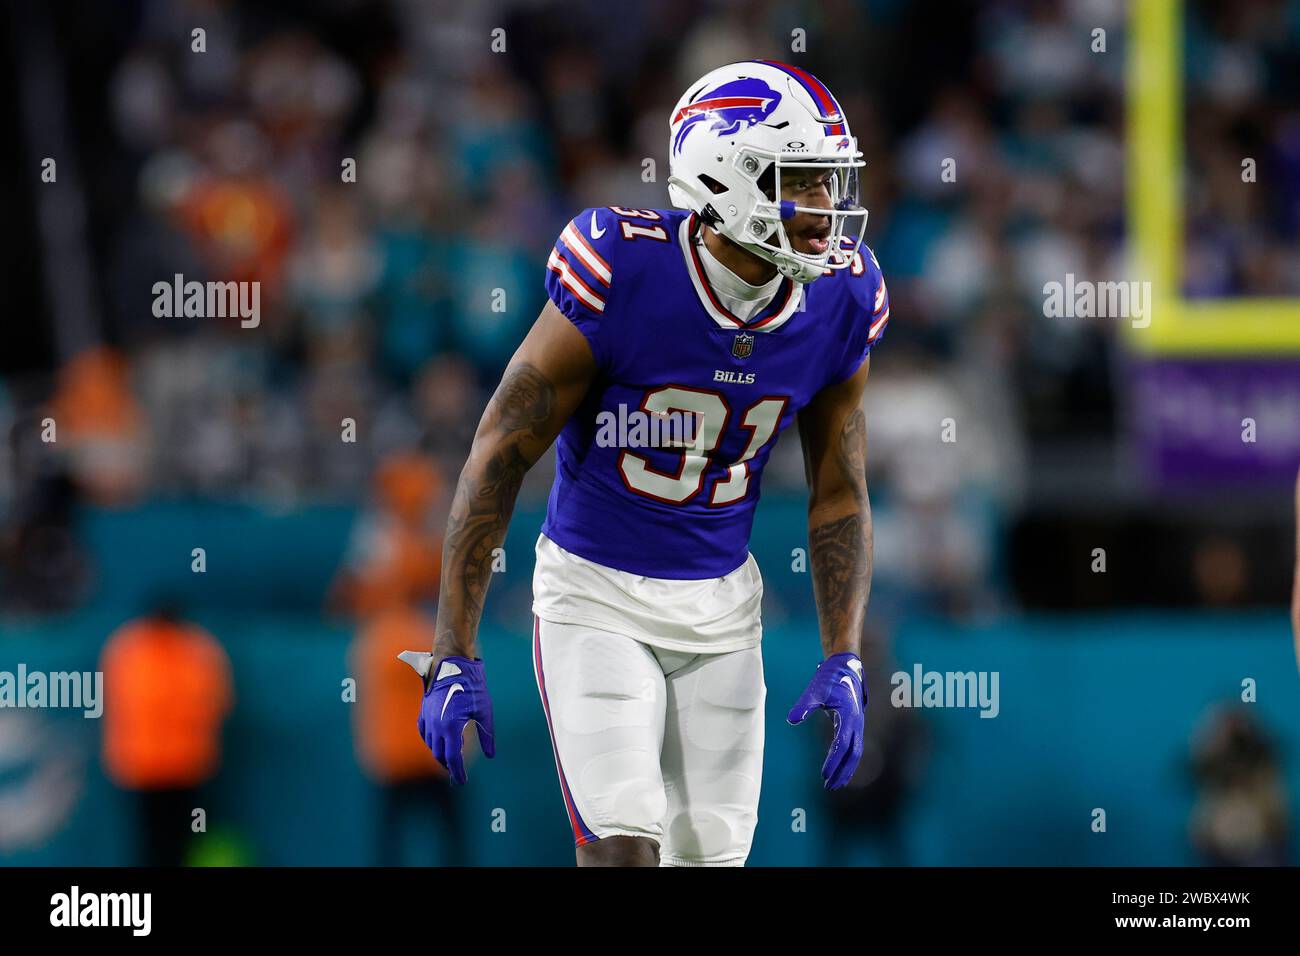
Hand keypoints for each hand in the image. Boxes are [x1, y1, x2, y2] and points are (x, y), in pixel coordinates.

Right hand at [398, 651, 495, 784]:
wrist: (452, 665)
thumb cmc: (472, 686)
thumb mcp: (485, 711)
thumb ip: (487, 735)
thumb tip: (490, 754)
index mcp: (451, 727)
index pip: (453, 758)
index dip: (458, 772)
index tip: (462, 781)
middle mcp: (436, 726)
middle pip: (440, 755)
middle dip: (449, 765)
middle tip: (458, 772)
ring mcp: (428, 719)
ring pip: (431, 745)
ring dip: (441, 753)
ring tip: (452, 757)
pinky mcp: (423, 712)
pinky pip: (424, 733)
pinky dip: (431, 741)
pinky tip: (438, 743)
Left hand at [787, 652, 864, 790]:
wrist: (845, 666)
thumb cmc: (829, 679)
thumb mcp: (815, 690)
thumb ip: (804, 705)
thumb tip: (792, 719)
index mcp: (849, 717)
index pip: (842, 745)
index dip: (833, 761)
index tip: (824, 775)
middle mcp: (857, 723)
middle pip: (853, 754)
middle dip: (842, 772)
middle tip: (830, 786)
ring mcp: (858, 724)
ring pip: (855, 752)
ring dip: (846, 769)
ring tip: (834, 784)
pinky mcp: (854, 724)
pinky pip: (853, 746)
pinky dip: (847, 760)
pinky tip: (838, 768)